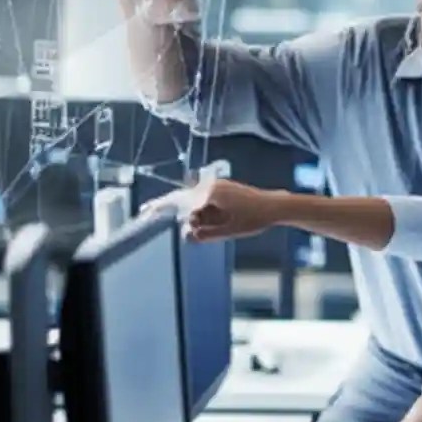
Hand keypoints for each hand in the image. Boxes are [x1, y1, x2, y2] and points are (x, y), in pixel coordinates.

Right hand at [144, 178, 282, 241]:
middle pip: (183, 200)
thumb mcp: (230, 231)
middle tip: (147, 212)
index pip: (179, 202)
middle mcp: (211, 187)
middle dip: (171, 208)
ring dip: (196, 217)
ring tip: (221, 225)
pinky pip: (204, 202)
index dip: (160, 207)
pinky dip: (203, 213)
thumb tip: (188, 234)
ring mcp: (216, 187)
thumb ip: (207, 234)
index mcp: (211, 194)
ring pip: (194, 203)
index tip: (145, 211)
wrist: (275, 206)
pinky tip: (216, 220)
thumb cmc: (255, 218)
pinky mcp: (221, 191)